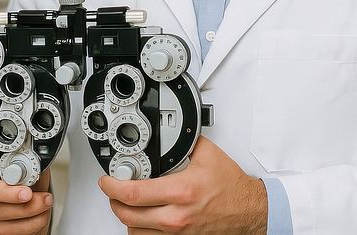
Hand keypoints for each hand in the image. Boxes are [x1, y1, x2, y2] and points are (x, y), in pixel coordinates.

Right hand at [0, 167, 52, 234]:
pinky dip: (36, 227)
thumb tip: (40, 165)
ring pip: (16, 226)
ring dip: (38, 217)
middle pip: (4, 210)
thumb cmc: (27, 194)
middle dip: (32, 205)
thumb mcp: (32, 179)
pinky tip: (36, 219)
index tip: (27, 193)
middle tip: (46, 199)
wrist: (30, 214)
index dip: (9, 192)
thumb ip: (33, 172)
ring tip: (43, 208)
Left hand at [98, 136, 266, 233]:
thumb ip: (184, 141)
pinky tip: (143, 218)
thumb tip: (169, 133)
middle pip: (127, 215)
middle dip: (114, 200)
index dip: (112, 186)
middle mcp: (176, 216)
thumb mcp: (208, 154)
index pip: (133, 193)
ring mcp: (177, 233)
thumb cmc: (231, 188)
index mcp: (181, 191)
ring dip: (126, 216)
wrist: (248, 211)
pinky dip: (141, 229)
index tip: (108, 180)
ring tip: (128, 202)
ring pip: (134, 231)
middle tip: (114, 189)